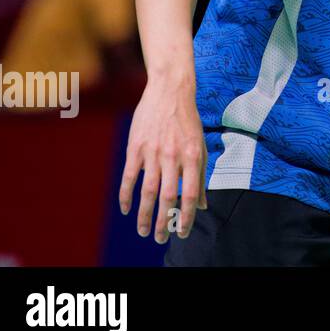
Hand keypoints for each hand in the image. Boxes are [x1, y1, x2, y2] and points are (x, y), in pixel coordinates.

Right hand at [118, 76, 207, 242]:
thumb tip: (202, 205)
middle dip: (163, 222)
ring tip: (142, 232)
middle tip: (159, 239)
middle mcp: (172, 157)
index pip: (189, 194)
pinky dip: (126, 196)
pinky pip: (129, 177)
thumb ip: (200, 175)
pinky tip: (126, 210)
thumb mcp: (200, 145)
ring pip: (146, 191)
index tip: (182, 232)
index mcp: (191, 157)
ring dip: (143, 215)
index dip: (186, 216)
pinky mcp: (135, 148)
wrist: (170, 91)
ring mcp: (152, 153)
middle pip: (167, 197)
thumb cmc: (188, 121)